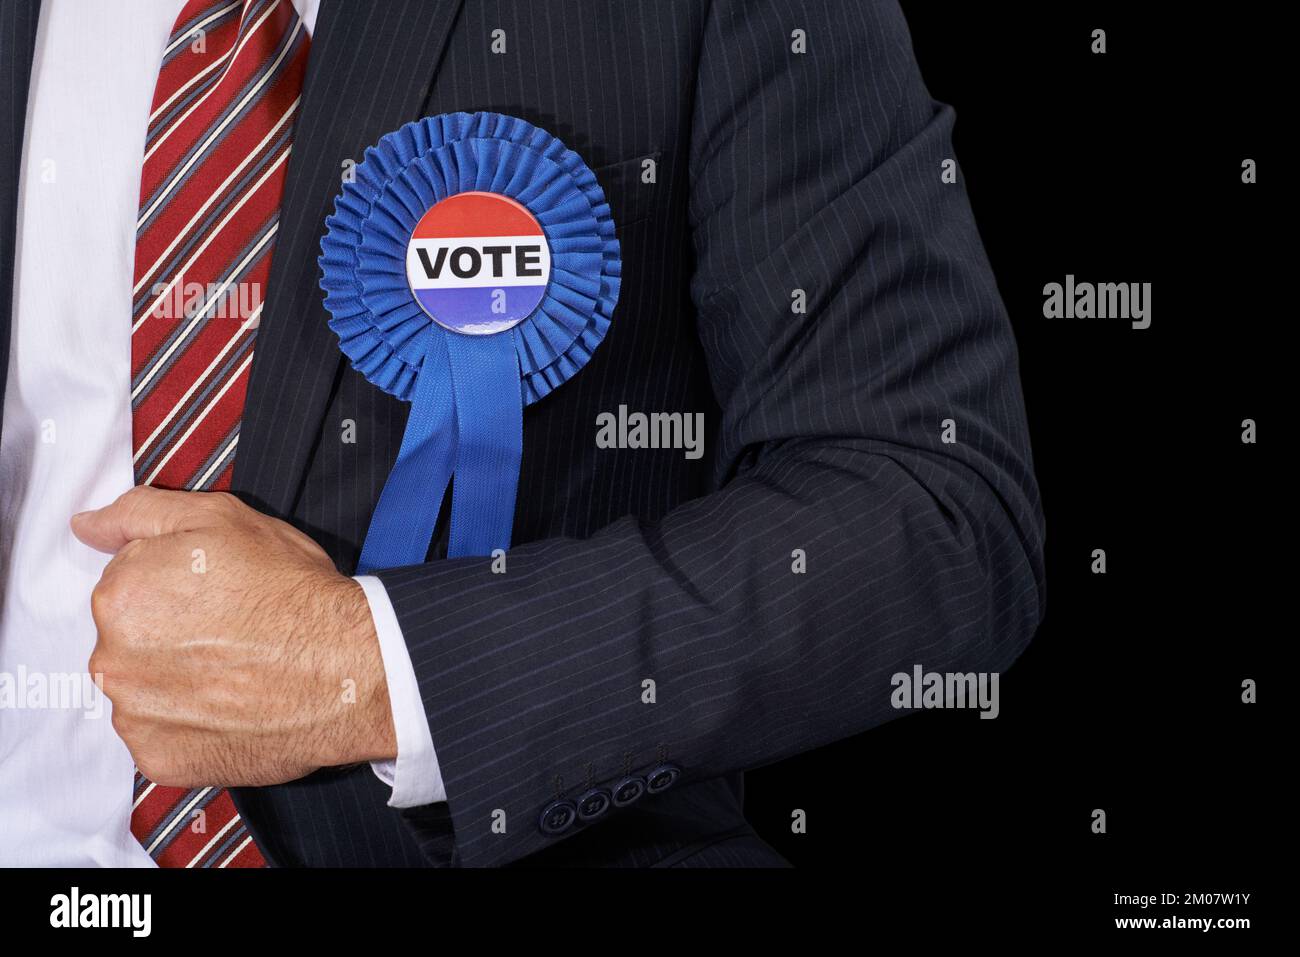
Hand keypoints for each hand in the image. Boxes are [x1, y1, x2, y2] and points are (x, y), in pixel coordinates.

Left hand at [71, 486, 396, 787]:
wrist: (347, 668)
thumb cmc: (293, 593)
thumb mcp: (222, 519)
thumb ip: (140, 514)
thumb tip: (85, 525)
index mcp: (120, 596)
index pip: (127, 583)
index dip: (176, 584)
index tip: (217, 593)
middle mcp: (112, 660)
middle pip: (130, 639)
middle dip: (170, 633)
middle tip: (232, 631)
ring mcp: (135, 716)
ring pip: (143, 689)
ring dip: (178, 681)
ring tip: (237, 670)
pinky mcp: (160, 759)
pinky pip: (162, 737)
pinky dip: (191, 725)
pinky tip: (232, 706)